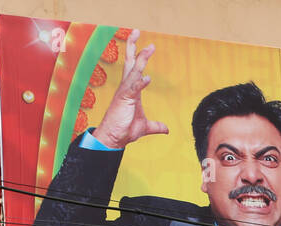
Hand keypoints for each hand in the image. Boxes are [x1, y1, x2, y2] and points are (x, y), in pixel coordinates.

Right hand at [91, 29, 168, 149]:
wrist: (114, 139)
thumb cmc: (125, 130)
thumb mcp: (145, 127)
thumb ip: (156, 126)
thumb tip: (166, 129)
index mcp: (131, 90)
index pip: (135, 68)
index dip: (139, 55)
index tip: (147, 45)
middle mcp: (127, 87)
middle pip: (131, 63)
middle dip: (134, 47)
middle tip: (137, 31)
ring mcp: (125, 93)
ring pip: (134, 72)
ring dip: (142, 60)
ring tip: (149, 48)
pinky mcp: (124, 100)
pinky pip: (133, 89)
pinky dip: (140, 83)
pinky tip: (147, 77)